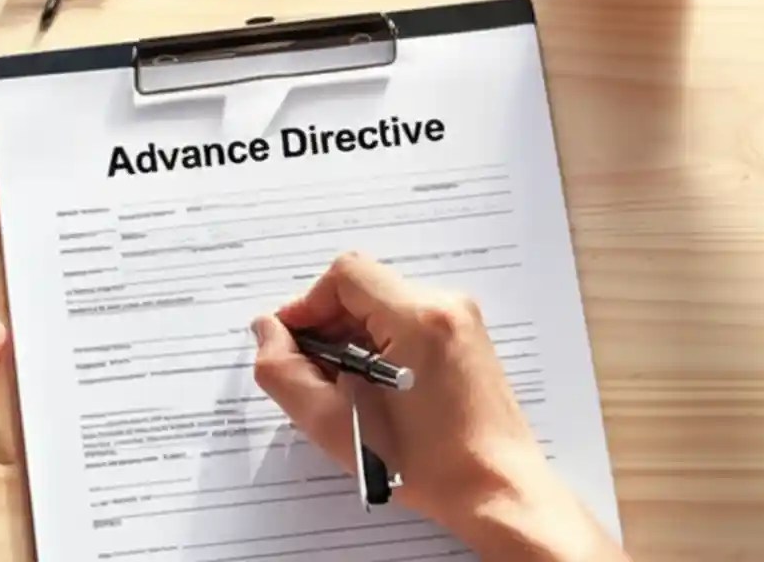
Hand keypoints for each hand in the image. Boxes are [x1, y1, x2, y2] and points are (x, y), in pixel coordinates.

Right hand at [252, 252, 627, 561]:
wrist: (495, 488)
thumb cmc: (429, 465)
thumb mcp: (334, 424)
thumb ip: (284, 372)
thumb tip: (267, 332)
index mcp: (418, 318)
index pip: (344, 275)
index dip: (306, 305)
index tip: (291, 341)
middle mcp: (445, 306)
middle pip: (362, 287)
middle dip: (327, 324)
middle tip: (313, 372)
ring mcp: (460, 319)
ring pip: (381, 303)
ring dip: (351, 335)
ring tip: (343, 386)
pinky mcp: (464, 335)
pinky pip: (405, 319)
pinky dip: (377, 343)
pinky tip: (372, 387)